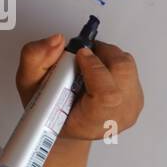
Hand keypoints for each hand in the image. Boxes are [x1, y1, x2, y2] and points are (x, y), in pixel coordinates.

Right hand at [15, 34, 142, 141]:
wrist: (67, 126)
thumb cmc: (50, 112)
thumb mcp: (29, 85)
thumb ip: (36, 58)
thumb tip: (57, 40)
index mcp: (92, 122)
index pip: (107, 95)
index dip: (95, 68)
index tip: (79, 56)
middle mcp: (117, 117)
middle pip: (121, 71)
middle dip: (99, 54)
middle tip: (80, 56)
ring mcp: (131, 108)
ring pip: (126, 64)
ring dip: (106, 56)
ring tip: (87, 64)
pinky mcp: (137, 98)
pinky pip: (129, 67)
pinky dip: (112, 62)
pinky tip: (97, 72)